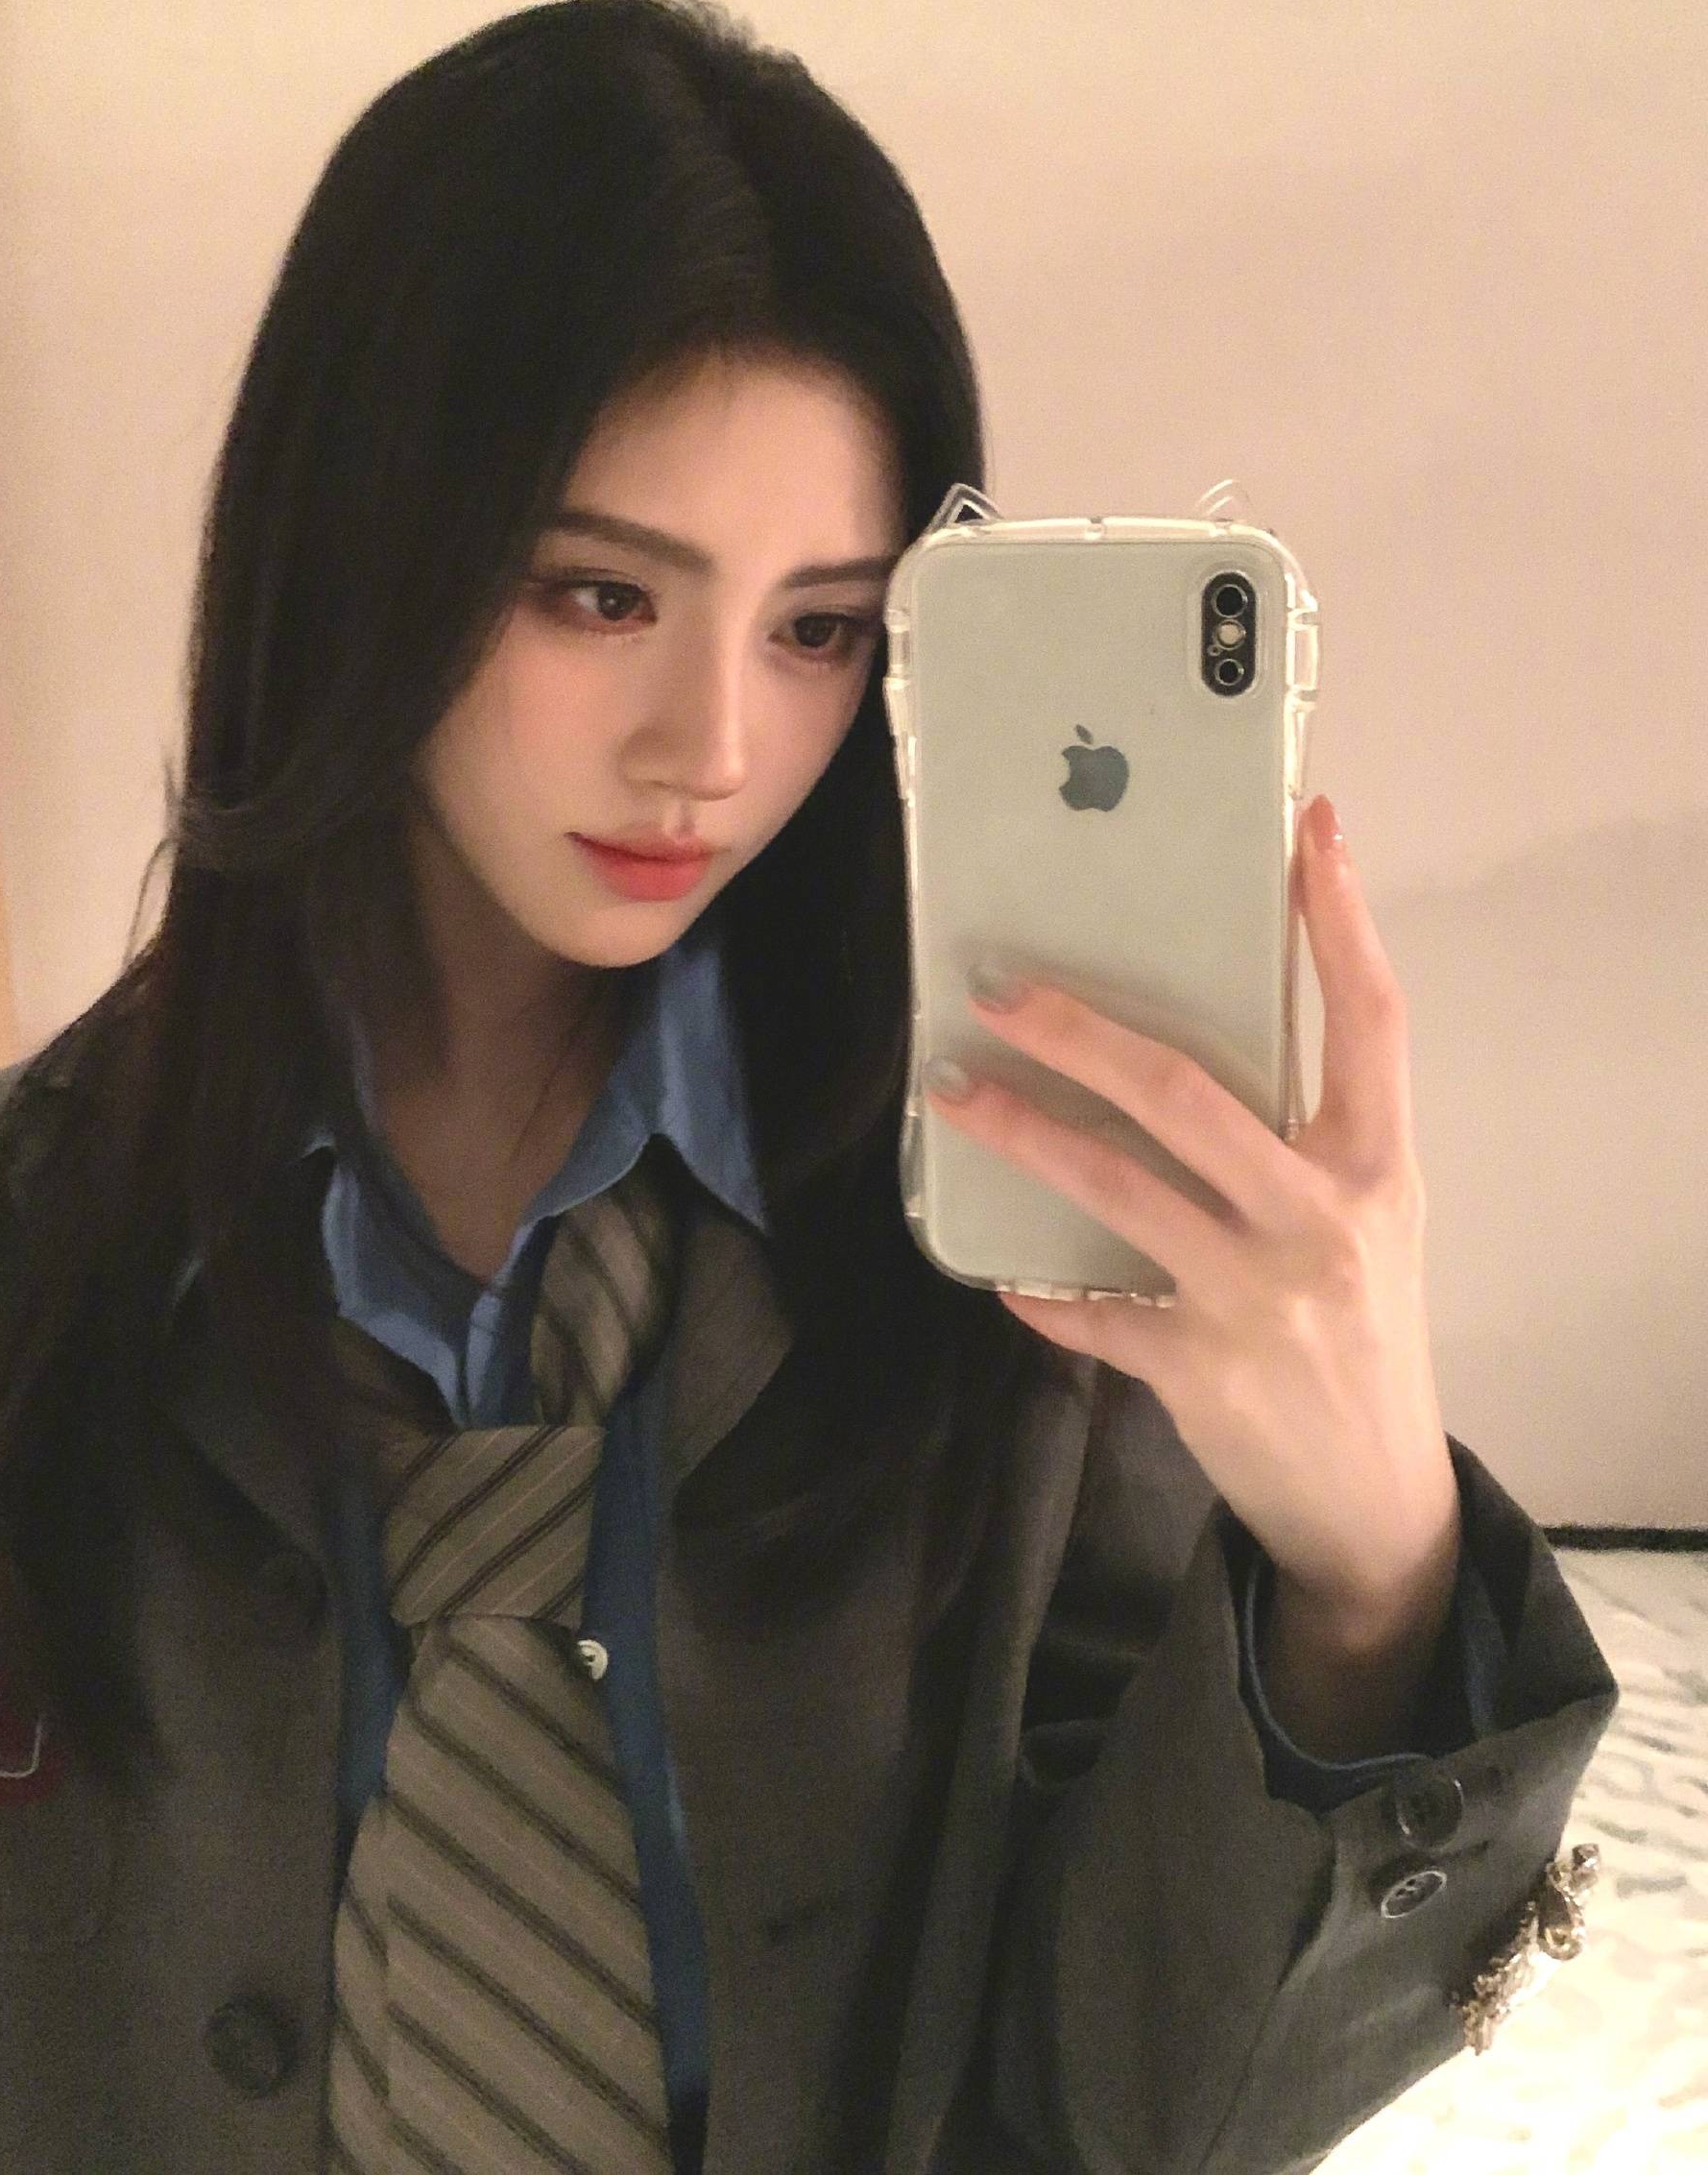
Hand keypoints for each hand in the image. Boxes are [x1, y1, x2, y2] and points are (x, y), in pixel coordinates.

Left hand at [922, 793, 1460, 1633]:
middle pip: (1190, 1093)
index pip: (1371, 1019)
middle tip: (999, 986)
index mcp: (1379, 1165)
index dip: (1342, 920)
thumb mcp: (1366, 1219)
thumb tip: (1193, 1034)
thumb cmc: (1360, 1326)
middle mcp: (1325, 1218)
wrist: (1375, 1498)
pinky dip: (1040, 1291)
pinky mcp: (1201, 1369)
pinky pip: (1091, 1311)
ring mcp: (1260, 1296)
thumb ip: (1304, 1137)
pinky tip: (1002, 1271)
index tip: (1309, 831)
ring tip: (951, 1092)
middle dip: (1083, 1031)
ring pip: (1119, 1188)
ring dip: (1023, 1132)